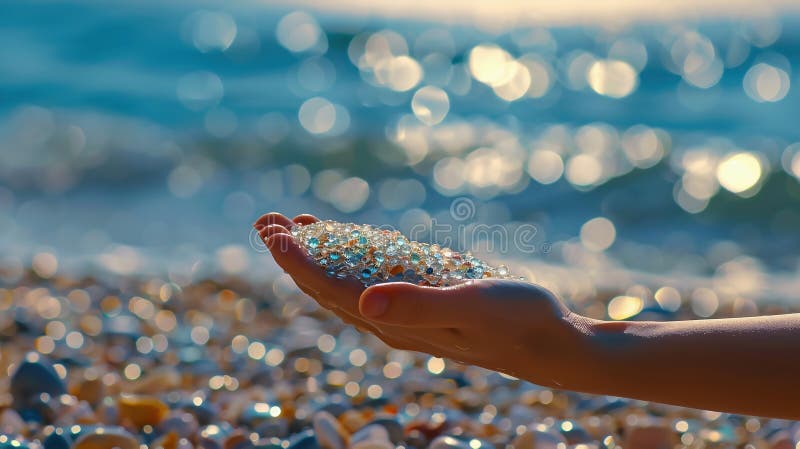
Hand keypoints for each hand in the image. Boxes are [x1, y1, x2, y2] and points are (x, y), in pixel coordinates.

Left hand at [254, 212, 597, 389]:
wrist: (549, 347)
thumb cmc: (517, 323)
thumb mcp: (471, 307)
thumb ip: (419, 305)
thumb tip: (365, 302)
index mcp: (394, 324)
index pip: (329, 289)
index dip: (296, 261)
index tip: (271, 232)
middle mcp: (391, 324)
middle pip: (326, 288)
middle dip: (295, 255)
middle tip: (267, 221)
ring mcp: (405, 319)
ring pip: (345, 286)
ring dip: (317, 256)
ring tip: (296, 225)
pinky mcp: (422, 310)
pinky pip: (371, 284)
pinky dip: (350, 261)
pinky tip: (349, 243)